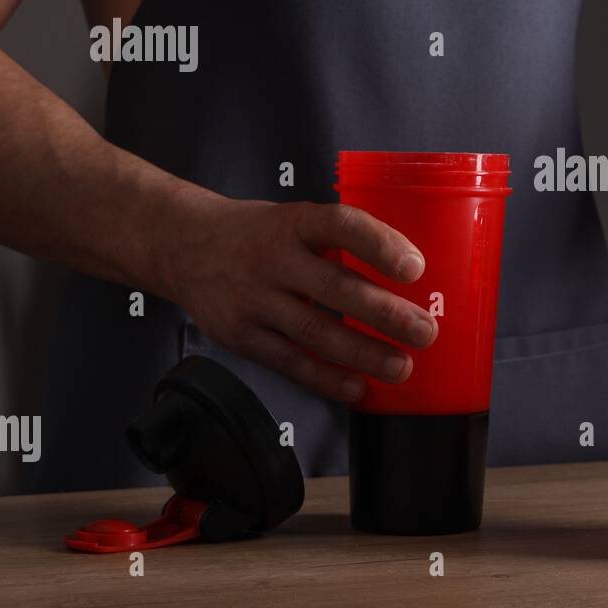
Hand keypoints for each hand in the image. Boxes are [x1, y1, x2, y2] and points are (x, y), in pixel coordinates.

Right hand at [163, 196, 436, 401]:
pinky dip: (325, 377)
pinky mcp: (240, 335)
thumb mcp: (296, 220)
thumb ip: (341, 242)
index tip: (416, 268)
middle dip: (385, 314)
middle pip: (335, 288)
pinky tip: (357, 387)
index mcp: (295, 222)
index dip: (380, 245)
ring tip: (401, 366)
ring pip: (314, 331)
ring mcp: (254, 300)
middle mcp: (273, 259)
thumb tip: (409, 273)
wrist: (182, 245)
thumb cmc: (258, 234)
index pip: (341, 225)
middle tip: (424, 331)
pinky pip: (288, 361)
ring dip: (363, 353)